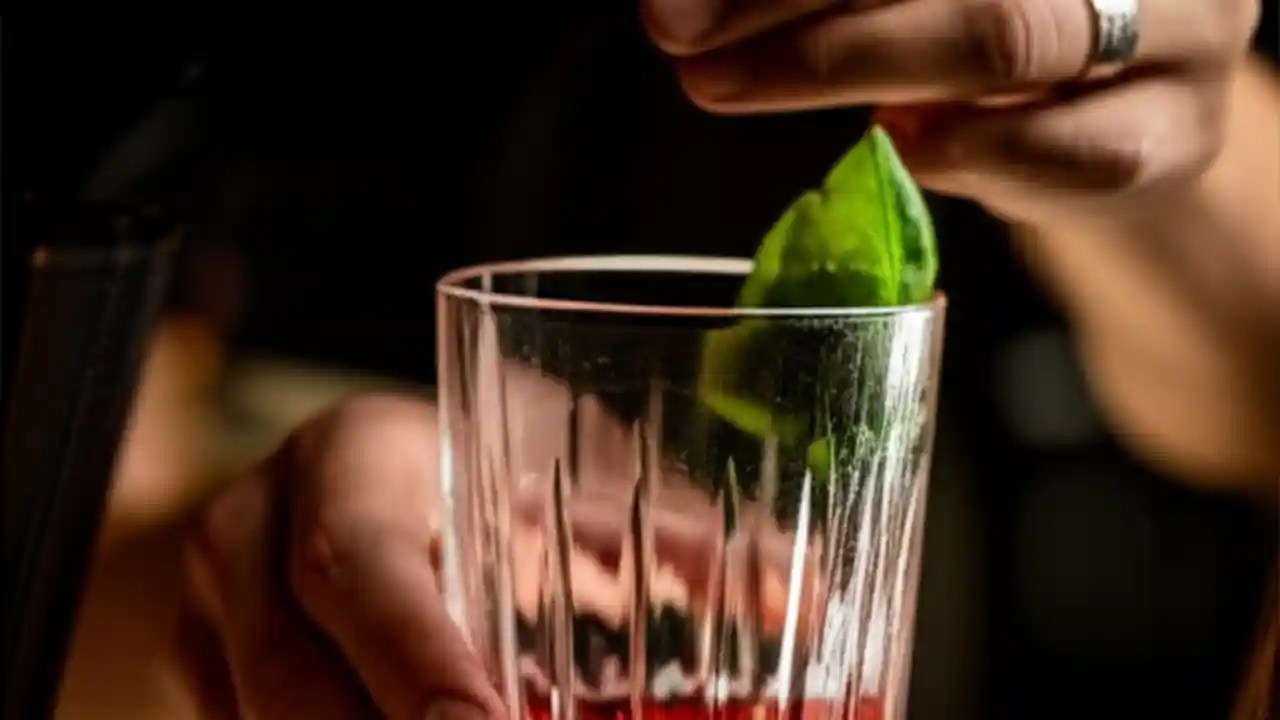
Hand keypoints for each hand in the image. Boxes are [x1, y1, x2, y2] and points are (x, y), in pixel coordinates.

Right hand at [174, 387, 817, 717]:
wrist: (367, 460)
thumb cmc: (484, 452)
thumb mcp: (567, 472)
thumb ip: (677, 532)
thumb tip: (805, 603)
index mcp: (351, 459)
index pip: (358, 563)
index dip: (416, 661)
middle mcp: (255, 528)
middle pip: (287, 675)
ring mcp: (210, 608)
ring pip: (260, 715)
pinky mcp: (204, 667)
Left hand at [640, 0, 1260, 223]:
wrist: (1130, 127)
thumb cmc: (1004, 38)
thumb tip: (689, 3)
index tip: (674, 7)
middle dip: (795, 7)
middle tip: (682, 40)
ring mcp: (1175, 38)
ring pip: (1001, 39)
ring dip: (841, 67)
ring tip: (728, 85)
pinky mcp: (1170, 138)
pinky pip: (1045, 149)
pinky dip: (948, 149)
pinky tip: (893, 143)